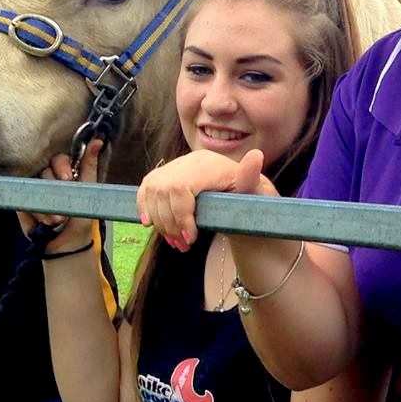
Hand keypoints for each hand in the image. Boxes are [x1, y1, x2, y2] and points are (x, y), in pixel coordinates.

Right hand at [17, 139, 100, 244]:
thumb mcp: (89, 190)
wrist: (67, 243)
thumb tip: (98, 140)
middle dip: (54, 186)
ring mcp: (33, 189)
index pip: (60, 159)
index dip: (62, 167)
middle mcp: (48, 178)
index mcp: (65, 173)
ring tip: (58, 220)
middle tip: (63, 201)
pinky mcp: (22, 201)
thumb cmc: (81, 217)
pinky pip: (25, 198)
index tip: (68, 179)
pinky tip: (44, 222)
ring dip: (47, 204)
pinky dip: (36, 211)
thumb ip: (90, 166)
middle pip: (45, 170)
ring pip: (35, 184)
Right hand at [137, 148, 271, 251]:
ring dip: (159, 222)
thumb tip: (256, 156)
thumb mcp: (252, 188)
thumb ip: (250, 177)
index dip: (181, 215)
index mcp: (207, 163)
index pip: (181, 187)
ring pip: (152, 193)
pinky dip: (144, 207)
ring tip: (175, 241)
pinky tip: (150, 224)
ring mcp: (174, 166)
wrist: (239, 192)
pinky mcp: (164, 175)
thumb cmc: (247, 195)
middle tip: (182, 245)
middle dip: (169, 223)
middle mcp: (187, 160)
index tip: (191, 238)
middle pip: (163, 192)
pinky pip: (146, 189)